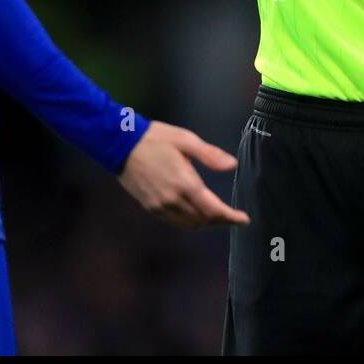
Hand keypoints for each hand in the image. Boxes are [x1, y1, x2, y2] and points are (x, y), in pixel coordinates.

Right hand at [118, 120, 249, 229]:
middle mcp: (173, 199)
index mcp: (185, 182)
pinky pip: (175, 222)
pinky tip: (195, 212)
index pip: (214, 210)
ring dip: (205, 222)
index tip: (244, 219)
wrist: (119, 144)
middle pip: (204, 220)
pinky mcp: (151, 207)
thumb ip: (210, 155)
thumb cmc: (155, 138)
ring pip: (190, 225)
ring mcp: (160, 205)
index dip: (231, 217)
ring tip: (216, 215)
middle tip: (232, 215)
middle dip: (221, 220)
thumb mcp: (186, 140)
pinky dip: (189, 222)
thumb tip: (233, 165)